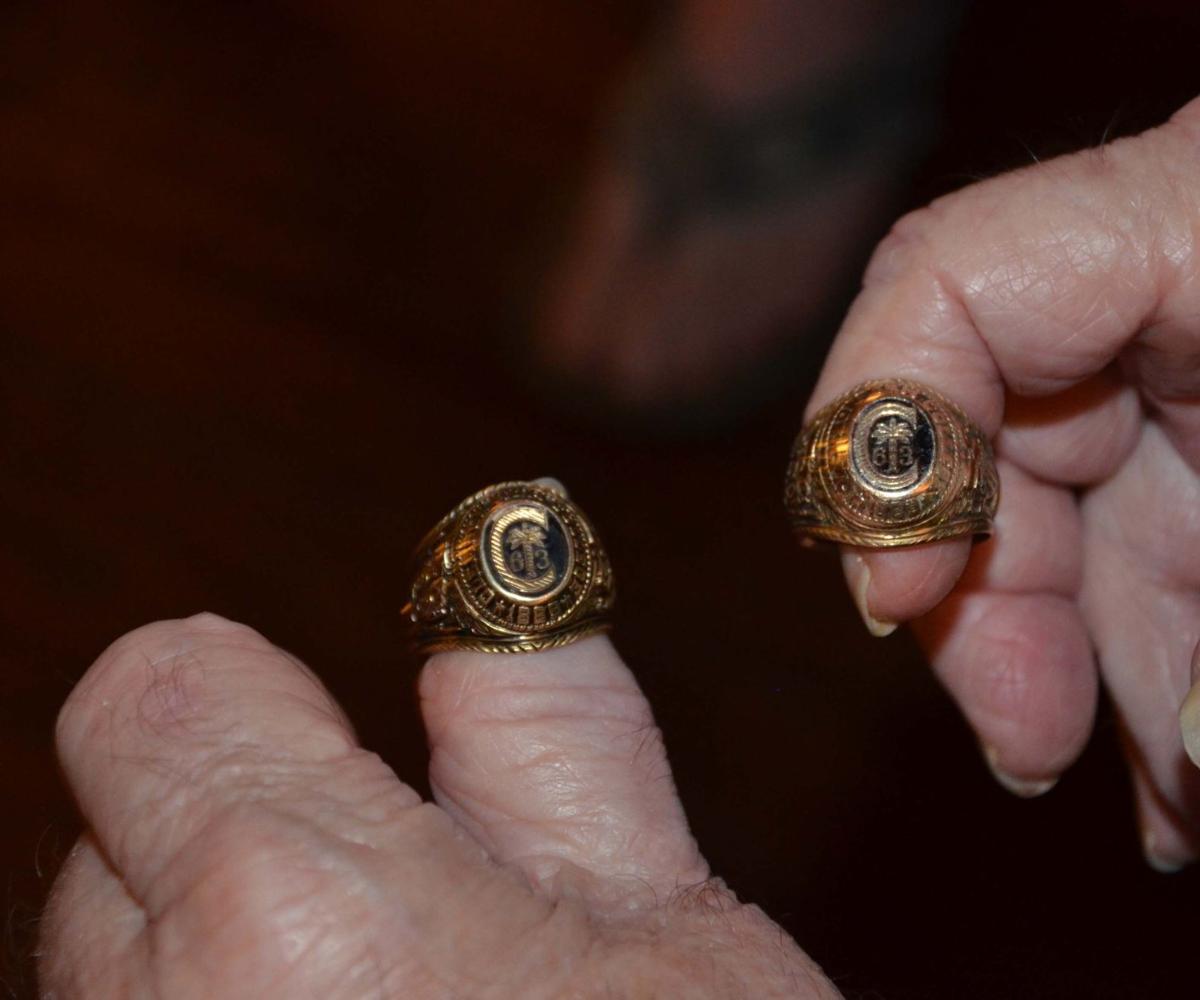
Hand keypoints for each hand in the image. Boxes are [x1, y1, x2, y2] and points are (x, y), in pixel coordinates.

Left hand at [40, 614, 839, 997]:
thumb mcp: (677, 949)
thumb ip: (562, 737)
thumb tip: (513, 564)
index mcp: (295, 909)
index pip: (158, 689)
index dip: (251, 704)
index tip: (332, 746)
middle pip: (120, 845)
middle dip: (243, 857)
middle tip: (405, 947)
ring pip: (106, 982)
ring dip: (215, 983)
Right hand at [806, 95, 1199, 868]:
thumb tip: (1187, 755)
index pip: (951, 280)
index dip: (883, 435)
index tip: (902, 606)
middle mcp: (1179, 282)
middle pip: (985, 425)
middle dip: (987, 600)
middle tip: (1031, 745)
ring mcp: (1198, 371)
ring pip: (1059, 517)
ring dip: (1079, 667)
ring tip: (1151, 799)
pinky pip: (1141, 553)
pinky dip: (1144, 666)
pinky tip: (1180, 763)